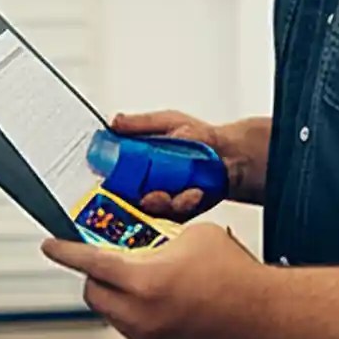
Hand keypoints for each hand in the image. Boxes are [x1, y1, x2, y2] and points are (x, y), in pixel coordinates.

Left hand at [41, 224, 274, 338]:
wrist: (265, 311)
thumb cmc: (235, 274)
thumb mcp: (188, 234)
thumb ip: (153, 236)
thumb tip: (138, 235)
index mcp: (143, 279)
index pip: (89, 261)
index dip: (65, 252)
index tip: (51, 246)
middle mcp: (140, 312)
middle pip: (93, 291)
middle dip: (96, 274)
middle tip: (109, 261)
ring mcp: (149, 336)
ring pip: (111, 313)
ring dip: (117, 295)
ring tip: (143, 280)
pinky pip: (131, 330)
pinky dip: (135, 314)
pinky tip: (158, 301)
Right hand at [111, 111, 268, 219]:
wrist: (230, 153)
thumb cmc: (198, 137)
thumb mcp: (167, 122)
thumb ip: (140, 124)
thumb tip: (114, 122)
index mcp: (135, 164)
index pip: (111, 177)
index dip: (109, 182)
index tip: (113, 182)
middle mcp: (144, 184)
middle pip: (126, 200)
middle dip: (133, 199)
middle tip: (148, 195)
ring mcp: (161, 201)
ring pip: (149, 211)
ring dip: (160, 204)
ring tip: (171, 194)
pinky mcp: (179, 214)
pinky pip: (174, 217)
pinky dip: (183, 205)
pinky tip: (193, 193)